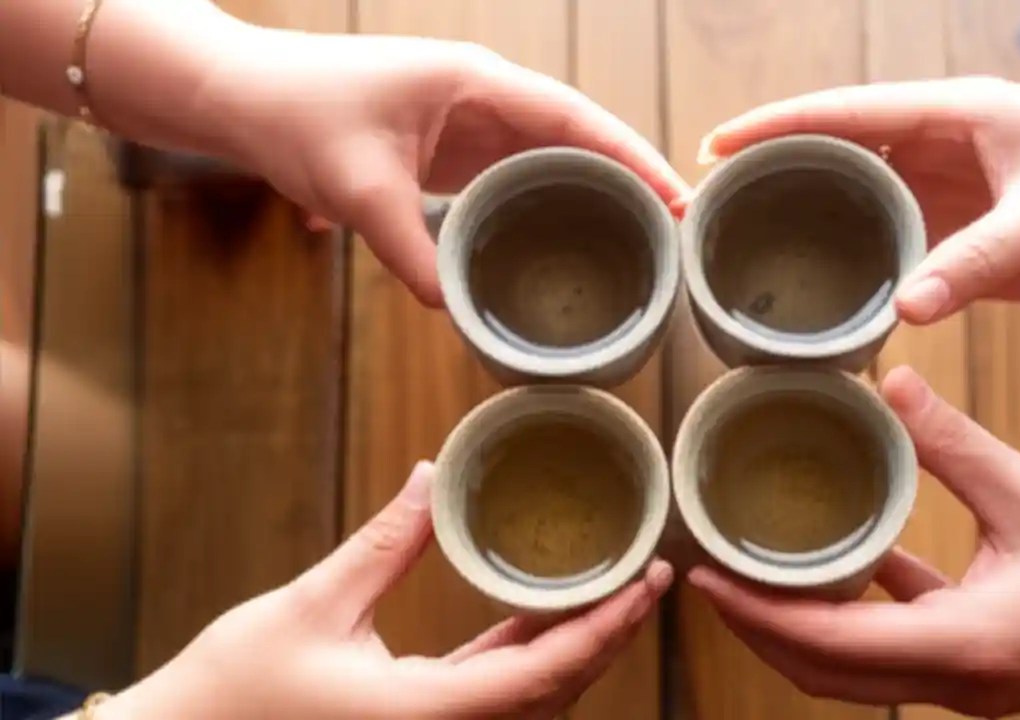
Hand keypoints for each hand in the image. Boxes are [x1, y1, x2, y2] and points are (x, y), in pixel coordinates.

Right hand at [99, 463, 672, 719]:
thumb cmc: (232, 692)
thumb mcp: (311, 607)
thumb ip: (383, 546)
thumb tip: (428, 474)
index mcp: (426, 716)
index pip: (543, 673)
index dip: (606, 628)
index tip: (649, 582)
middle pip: (554, 693)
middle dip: (608, 636)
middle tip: (650, 575)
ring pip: (532, 704)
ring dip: (575, 651)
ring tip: (612, 590)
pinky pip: (495, 703)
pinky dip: (529, 662)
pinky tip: (543, 619)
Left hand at [204, 24, 687, 306]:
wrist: (244, 98)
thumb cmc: (298, 117)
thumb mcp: (358, 188)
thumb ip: (410, 251)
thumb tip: (453, 311)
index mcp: (476, 83)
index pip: (575, 118)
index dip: (631, 155)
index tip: (677, 193)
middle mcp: (483, 96)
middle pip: (577, 136)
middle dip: (628, 176)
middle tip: (677, 229)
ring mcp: (468, 121)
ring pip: (549, 156)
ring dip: (593, 191)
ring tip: (640, 239)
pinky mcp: (450, 148)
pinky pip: (515, 175)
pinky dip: (548, 203)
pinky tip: (567, 239)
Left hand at [688, 367, 1019, 716]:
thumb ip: (955, 444)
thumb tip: (896, 383)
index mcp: (961, 646)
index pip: (827, 644)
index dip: (756, 613)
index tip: (703, 578)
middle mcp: (955, 682)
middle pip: (825, 673)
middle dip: (761, 630)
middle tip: (710, 577)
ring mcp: (970, 684)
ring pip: (858, 671)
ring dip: (803, 630)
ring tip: (758, 573)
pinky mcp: (985, 668)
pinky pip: (903, 647)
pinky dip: (863, 615)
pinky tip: (849, 564)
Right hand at [698, 77, 1019, 322]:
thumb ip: (978, 260)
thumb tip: (903, 308)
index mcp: (954, 114)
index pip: (847, 113)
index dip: (778, 125)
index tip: (717, 144)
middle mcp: (938, 149)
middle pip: (835, 156)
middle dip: (771, 174)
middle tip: (707, 205)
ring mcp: (944, 194)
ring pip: (855, 205)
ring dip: (804, 224)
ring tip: (742, 249)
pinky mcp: (958, 238)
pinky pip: (891, 250)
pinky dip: (853, 269)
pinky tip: (818, 294)